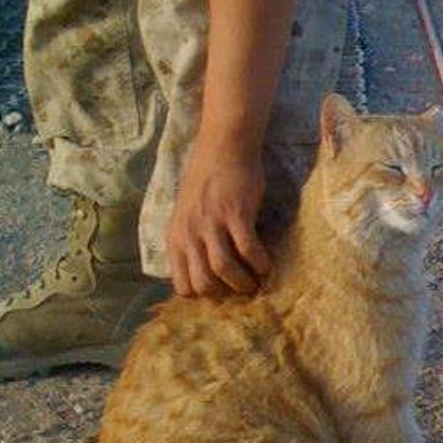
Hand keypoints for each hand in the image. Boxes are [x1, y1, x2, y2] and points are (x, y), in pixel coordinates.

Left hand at [166, 141, 271, 296]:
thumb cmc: (207, 182)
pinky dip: (259, 262)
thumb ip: (190, 242)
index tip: (220, 291)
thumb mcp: (186, 215)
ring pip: (223, 269)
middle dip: (225, 294)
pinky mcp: (235, 213)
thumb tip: (203, 272)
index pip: (181, 284)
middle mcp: (190, 233)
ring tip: (255, 282)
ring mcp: (212, 223)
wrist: (223, 148)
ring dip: (243, 282)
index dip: (202, 294)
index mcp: (175, 237)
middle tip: (240, 289)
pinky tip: (266, 264)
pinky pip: (248, 249)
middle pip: (203, 283)